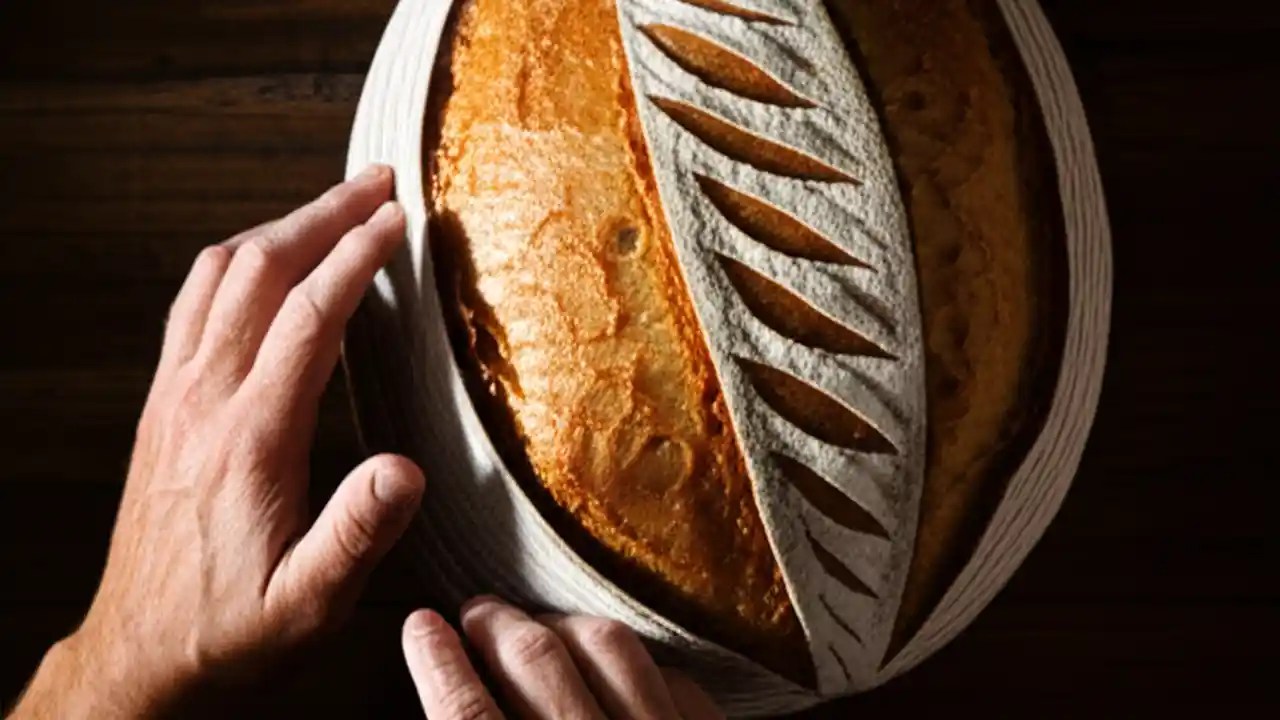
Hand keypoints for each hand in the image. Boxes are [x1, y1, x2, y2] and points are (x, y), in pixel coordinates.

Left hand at [10, 165, 425, 718]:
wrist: (142, 652)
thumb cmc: (230, 629)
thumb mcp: (307, 604)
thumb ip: (357, 535)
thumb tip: (407, 470)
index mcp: (248, 440)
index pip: (309, 318)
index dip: (357, 258)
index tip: (397, 220)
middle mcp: (202, 402)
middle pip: (257, 271)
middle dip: (321, 216)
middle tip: (374, 184)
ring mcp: (173, 398)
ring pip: (216, 277)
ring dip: (275, 228)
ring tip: (329, 207)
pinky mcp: (161, 406)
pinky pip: (191, 304)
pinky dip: (236, 263)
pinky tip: (264, 264)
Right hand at [401, 596, 724, 719]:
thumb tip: (455, 684)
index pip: (467, 717)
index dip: (437, 662)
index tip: (420, 624)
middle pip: (539, 664)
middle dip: (498, 625)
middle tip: (477, 611)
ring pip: (611, 650)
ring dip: (566, 627)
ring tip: (540, 624)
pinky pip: (678, 682)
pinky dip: (642, 666)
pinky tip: (619, 666)